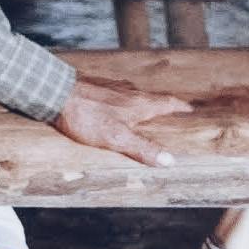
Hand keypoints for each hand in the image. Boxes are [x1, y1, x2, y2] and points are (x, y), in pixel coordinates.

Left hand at [51, 81, 189, 168]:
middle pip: (155, 98)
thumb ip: (143, 148)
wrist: (55, 93)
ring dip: (145, 104)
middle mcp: (131, 92)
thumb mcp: (117, 138)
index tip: (193, 111)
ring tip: (147, 115)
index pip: (169, 103)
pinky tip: (117, 111)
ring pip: (136, 96)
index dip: (183, 107)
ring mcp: (114, 88)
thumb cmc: (87, 116)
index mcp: (141, 103)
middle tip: (174, 115)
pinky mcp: (99, 87)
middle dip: (165, 107)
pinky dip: (126, 103)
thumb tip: (170, 161)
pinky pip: (119, 96)